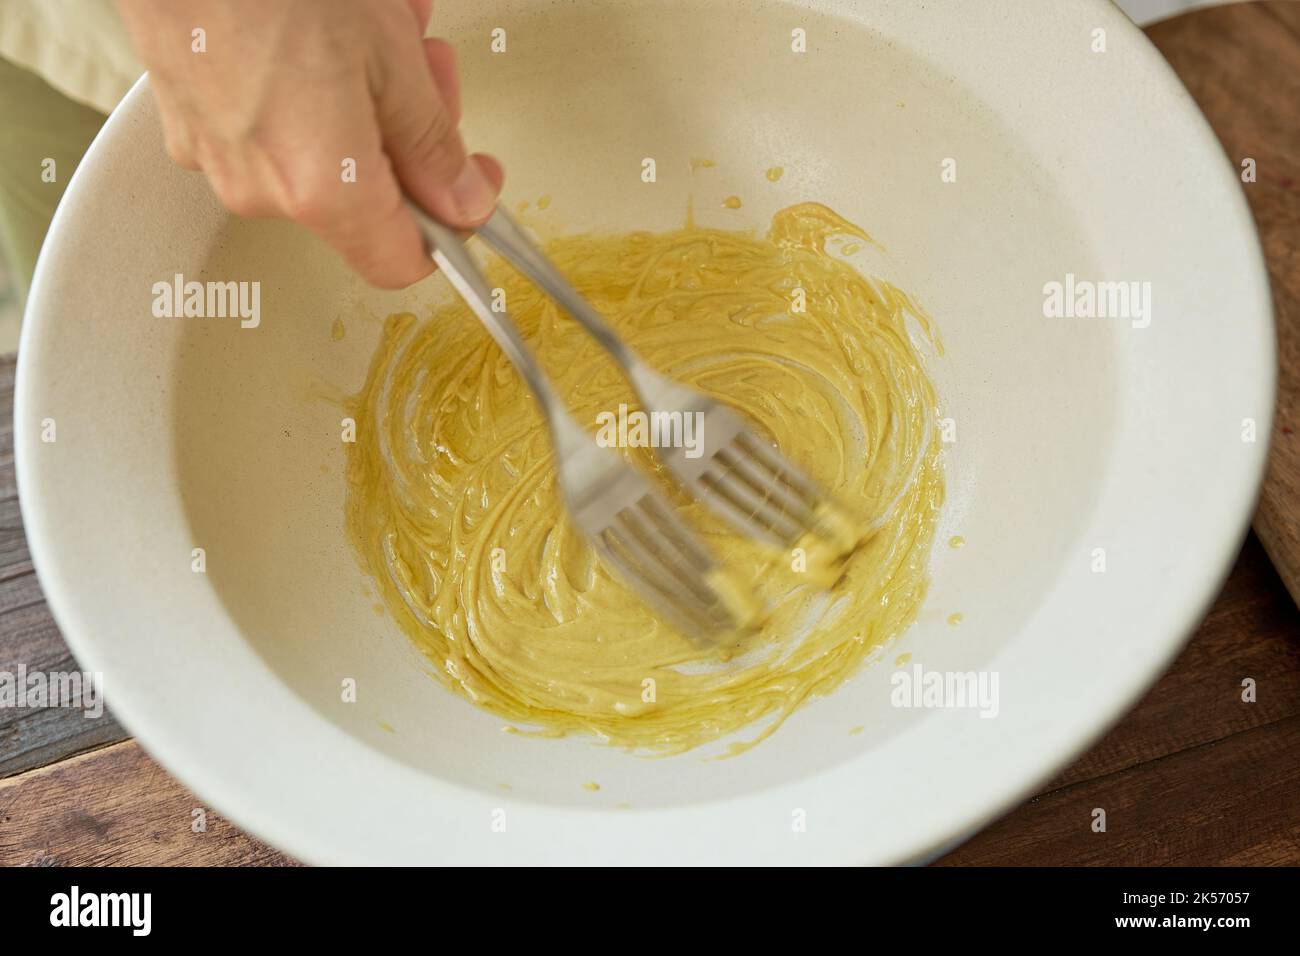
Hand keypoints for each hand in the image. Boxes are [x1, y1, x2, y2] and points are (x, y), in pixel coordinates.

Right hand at [116, 0, 502, 287]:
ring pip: (321, 157)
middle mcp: (261, 190)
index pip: (399, 263)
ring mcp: (216, 158)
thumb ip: (433, 143)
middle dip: (410, 136)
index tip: (467, 185)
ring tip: (378, 26)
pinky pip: (271, 129)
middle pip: (366, 199)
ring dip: (367, 102)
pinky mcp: (188, 121)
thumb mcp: (391, 55)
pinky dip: (310, 93)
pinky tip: (320, 34)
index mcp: (321, 189)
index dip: (447, 229)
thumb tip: (465, 200)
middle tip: (428, 66)